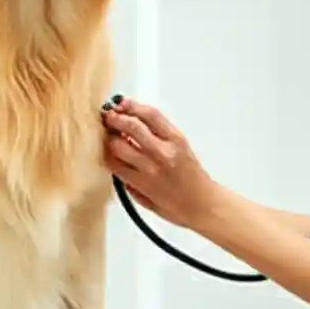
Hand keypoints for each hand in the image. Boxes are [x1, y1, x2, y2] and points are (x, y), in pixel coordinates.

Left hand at [100, 95, 221, 232]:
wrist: (201, 205)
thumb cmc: (192, 177)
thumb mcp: (181, 147)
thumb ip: (159, 133)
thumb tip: (132, 119)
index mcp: (175, 140)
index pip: (149, 114)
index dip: (131, 106)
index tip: (121, 103)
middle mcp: (162, 153)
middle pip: (131, 127)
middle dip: (114, 119)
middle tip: (108, 117)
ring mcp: (149, 171)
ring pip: (118, 148)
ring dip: (109, 140)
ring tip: (109, 138)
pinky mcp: (139, 186)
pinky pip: (116, 168)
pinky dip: (111, 159)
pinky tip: (112, 157)